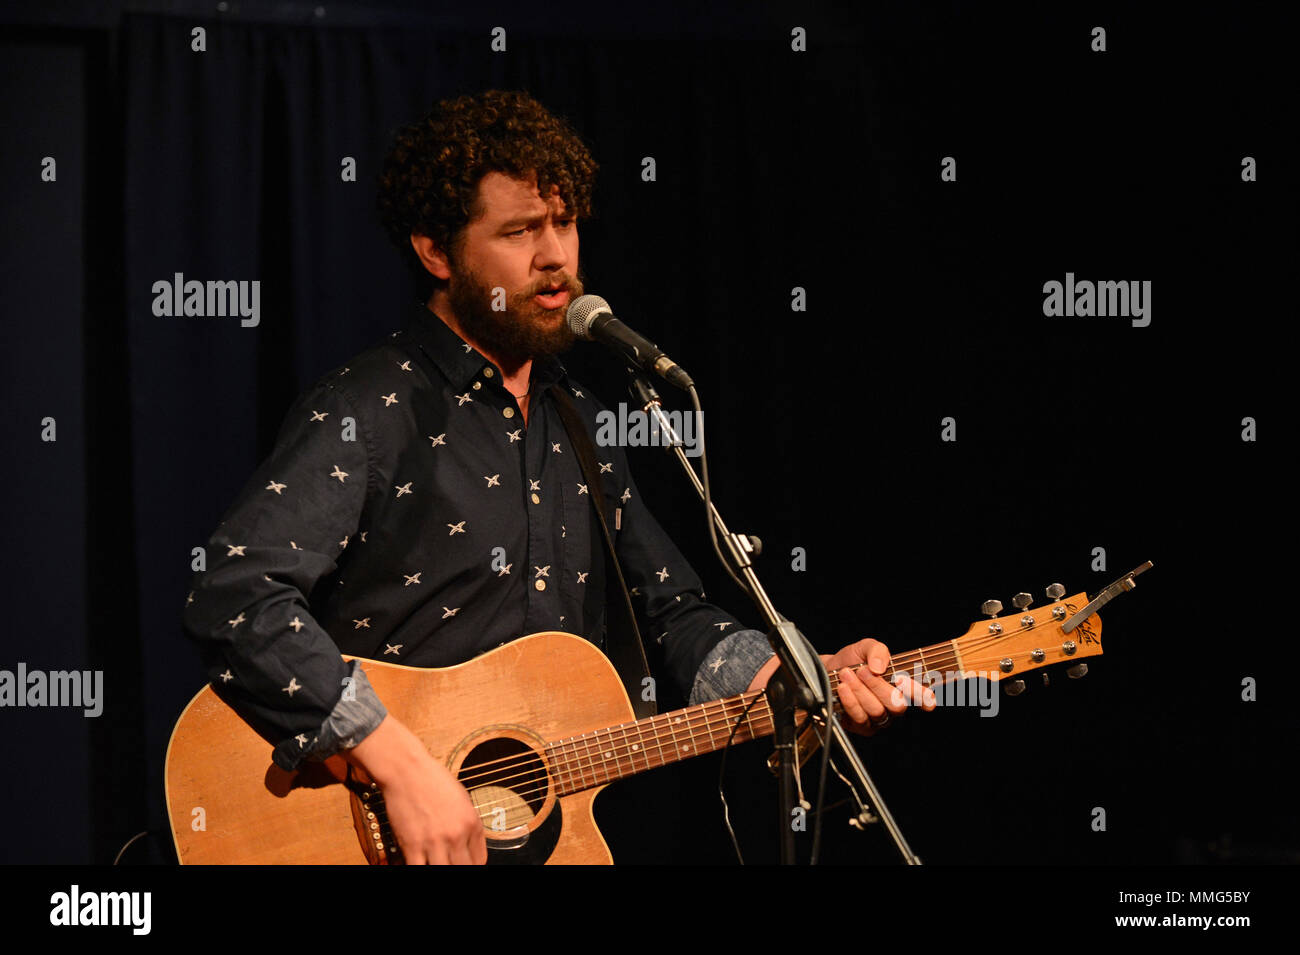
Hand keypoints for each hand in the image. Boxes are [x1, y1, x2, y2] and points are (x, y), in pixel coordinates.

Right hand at [344, 715, 486, 863]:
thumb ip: (468, 824)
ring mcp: (434, 842)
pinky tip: (419, 862)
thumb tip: (469, 845)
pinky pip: (418, 870)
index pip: (480, 860)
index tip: (464, 863)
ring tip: (435, 861)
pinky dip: (419, 869)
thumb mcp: (462, 799)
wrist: (407, 770)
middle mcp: (456, 835)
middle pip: (464, 869)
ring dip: (440, 868)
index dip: (472, 865)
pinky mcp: (412, 845)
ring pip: (443, 872)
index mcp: (471, 823)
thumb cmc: (433, 779)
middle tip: (449, 862)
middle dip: (459, 869)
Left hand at [822, 638, 934, 735]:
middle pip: (897, 705)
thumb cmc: (853, 660)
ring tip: (846, 674)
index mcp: (903, 688)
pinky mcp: (861, 727)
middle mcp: (894, 706)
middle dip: (877, 685)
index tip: (903, 681)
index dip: (922, 695)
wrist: (829, 670)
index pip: (923, 698)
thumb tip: (879, 667)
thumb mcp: (866, 647)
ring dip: (860, 690)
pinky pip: (860, 718)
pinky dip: (850, 701)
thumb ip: (878, 651)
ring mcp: (879, 719)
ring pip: (877, 711)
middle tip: (862, 670)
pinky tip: (842, 688)